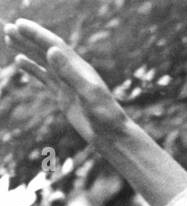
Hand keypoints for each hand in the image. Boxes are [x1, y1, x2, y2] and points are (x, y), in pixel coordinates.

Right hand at [4, 19, 130, 142]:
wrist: (113, 136)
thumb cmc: (106, 116)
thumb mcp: (88, 93)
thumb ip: (70, 73)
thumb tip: (51, 50)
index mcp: (79, 68)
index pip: (55, 46)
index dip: (37, 34)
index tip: (20, 24)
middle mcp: (73, 73)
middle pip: (47, 50)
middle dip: (28, 38)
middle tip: (8, 27)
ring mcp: (67, 84)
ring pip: (43, 62)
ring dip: (27, 49)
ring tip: (9, 38)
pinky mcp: (63, 96)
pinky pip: (44, 78)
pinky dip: (32, 68)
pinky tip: (20, 61)